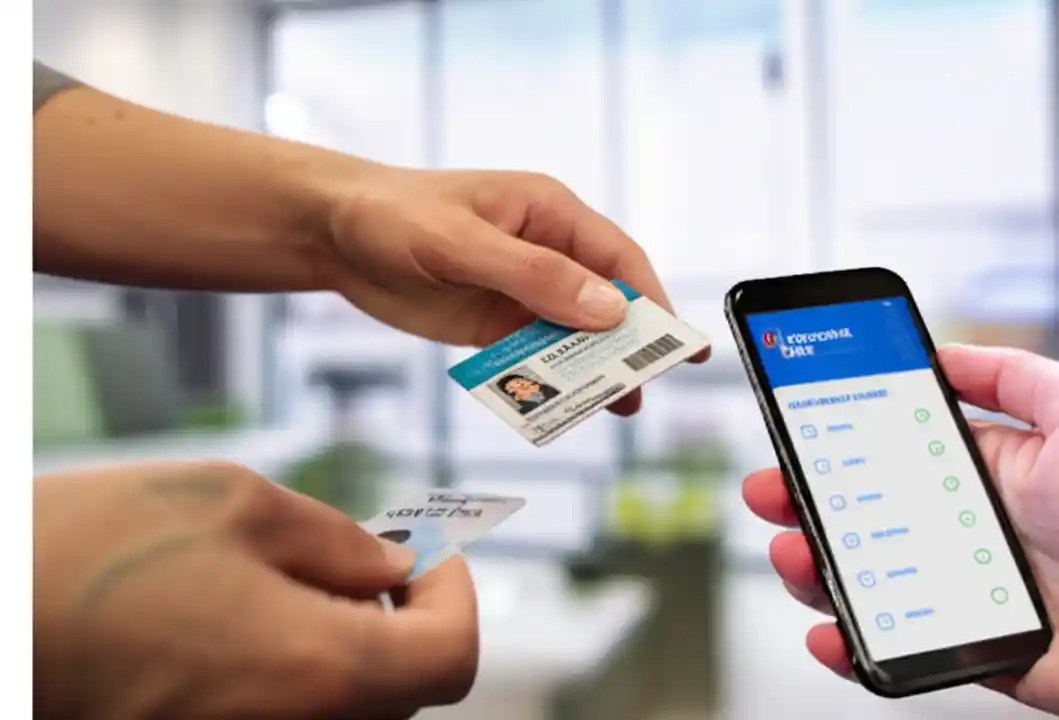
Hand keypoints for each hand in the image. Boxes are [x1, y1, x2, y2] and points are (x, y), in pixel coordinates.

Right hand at [35, 461, 477, 718]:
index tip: (429, 552)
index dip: (454, 595)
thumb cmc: (90, 550)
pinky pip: (287, 719)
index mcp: (321, 671)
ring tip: (286, 585)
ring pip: (347, 709)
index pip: (451, 657)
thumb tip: (391, 565)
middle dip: (398, 618)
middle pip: (402, 689)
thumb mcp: (234, 505)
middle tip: (358, 557)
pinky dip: (295, 678)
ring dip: (347, 649)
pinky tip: (243, 626)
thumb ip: (337, 541)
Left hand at [318, 168, 708, 414]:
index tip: (677, 343)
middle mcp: (547, 252)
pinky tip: (561, 407)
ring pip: (575, 335)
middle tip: (647, 387)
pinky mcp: (496, 323)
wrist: (334, 235)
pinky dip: (551, 381)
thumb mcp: (462, 242)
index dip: (652, 301)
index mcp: (550, 214)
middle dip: (629, 343)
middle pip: (605, 302)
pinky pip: (535, 357)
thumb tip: (607, 311)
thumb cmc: (396, 217)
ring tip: (616, 407)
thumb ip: (533, 275)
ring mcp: (522, 291)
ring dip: (593, 369)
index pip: (618, 260)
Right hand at [743, 345, 1058, 718]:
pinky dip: (846, 642)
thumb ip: (1014, 374)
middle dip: (800, 498)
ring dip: (809, 564)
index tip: (794, 423)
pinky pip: (888, 645)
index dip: (835, 437)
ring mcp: (954, 588)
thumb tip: (944, 351)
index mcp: (979, 470)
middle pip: (856, 512)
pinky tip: (829, 625)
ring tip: (795, 549)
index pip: (886, 448)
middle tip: (771, 488)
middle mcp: (958, 527)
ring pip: (858, 577)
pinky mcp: (960, 643)